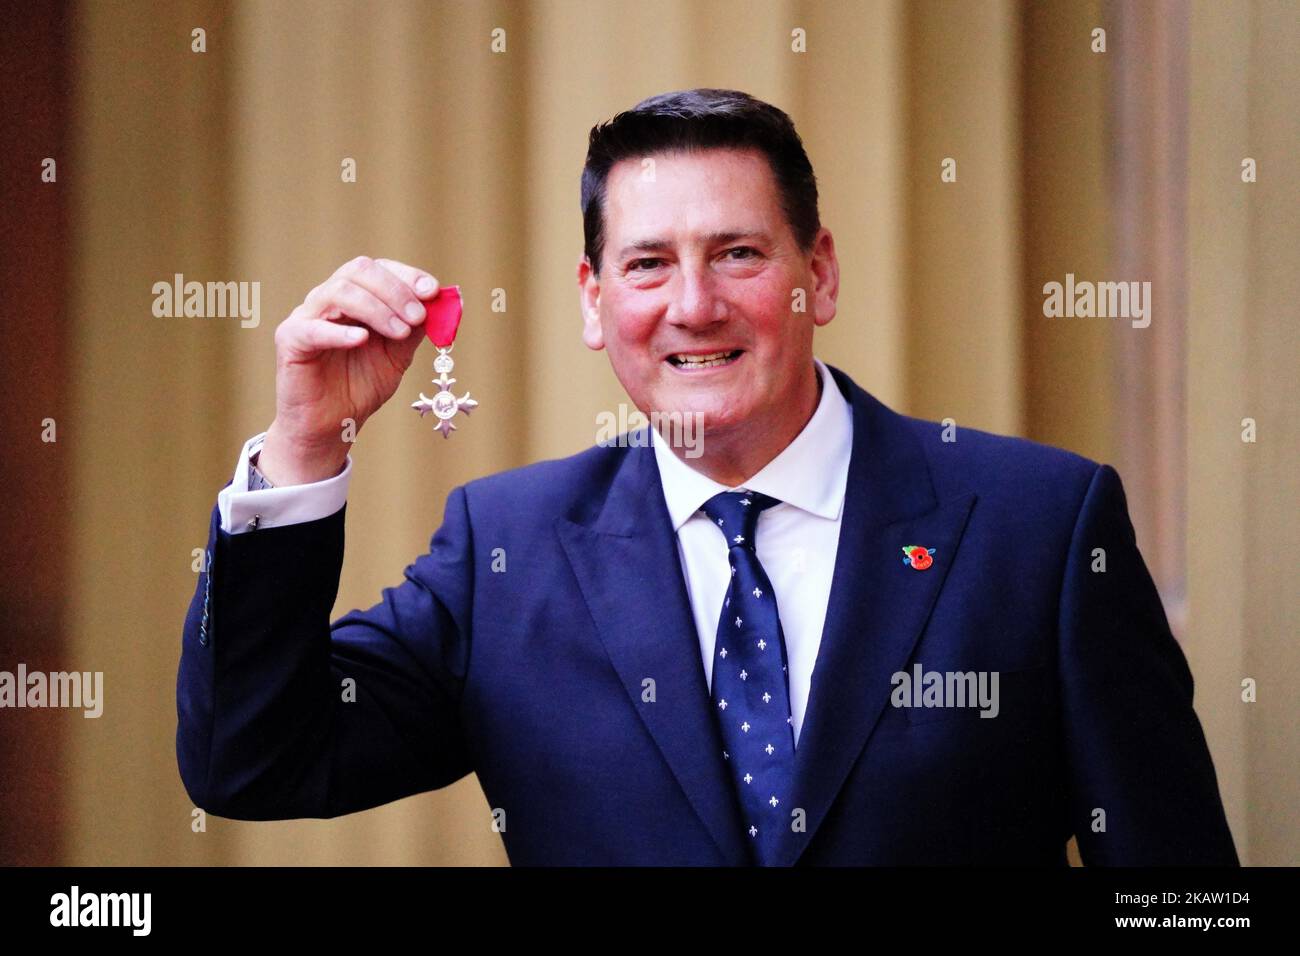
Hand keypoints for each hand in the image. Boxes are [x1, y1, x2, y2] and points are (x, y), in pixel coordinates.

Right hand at [257, 256, 437, 484]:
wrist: (332, 425)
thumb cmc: (361, 386)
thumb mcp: (397, 356)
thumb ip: (414, 330)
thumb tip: (440, 305)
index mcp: (354, 297)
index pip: (377, 268)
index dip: (406, 275)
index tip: (433, 292)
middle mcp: (328, 299)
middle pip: (358, 270)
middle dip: (395, 290)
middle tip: (418, 317)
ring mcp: (306, 316)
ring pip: (339, 292)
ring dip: (377, 308)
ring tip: (400, 332)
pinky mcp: (290, 340)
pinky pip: (312, 328)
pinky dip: (339, 332)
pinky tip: (362, 340)